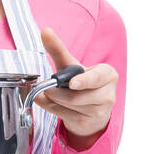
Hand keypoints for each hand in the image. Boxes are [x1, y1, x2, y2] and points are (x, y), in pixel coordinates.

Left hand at [35, 27, 116, 150]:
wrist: (91, 109)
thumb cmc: (82, 83)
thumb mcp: (71, 65)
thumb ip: (58, 49)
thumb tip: (45, 31)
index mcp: (108, 74)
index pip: (98, 77)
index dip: (85, 80)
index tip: (72, 83)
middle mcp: (108, 94)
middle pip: (77, 95)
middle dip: (57, 92)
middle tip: (46, 88)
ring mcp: (100, 111)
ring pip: (70, 105)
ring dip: (54, 100)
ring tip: (51, 93)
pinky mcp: (89, 123)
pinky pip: (65, 116)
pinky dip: (52, 109)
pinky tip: (51, 103)